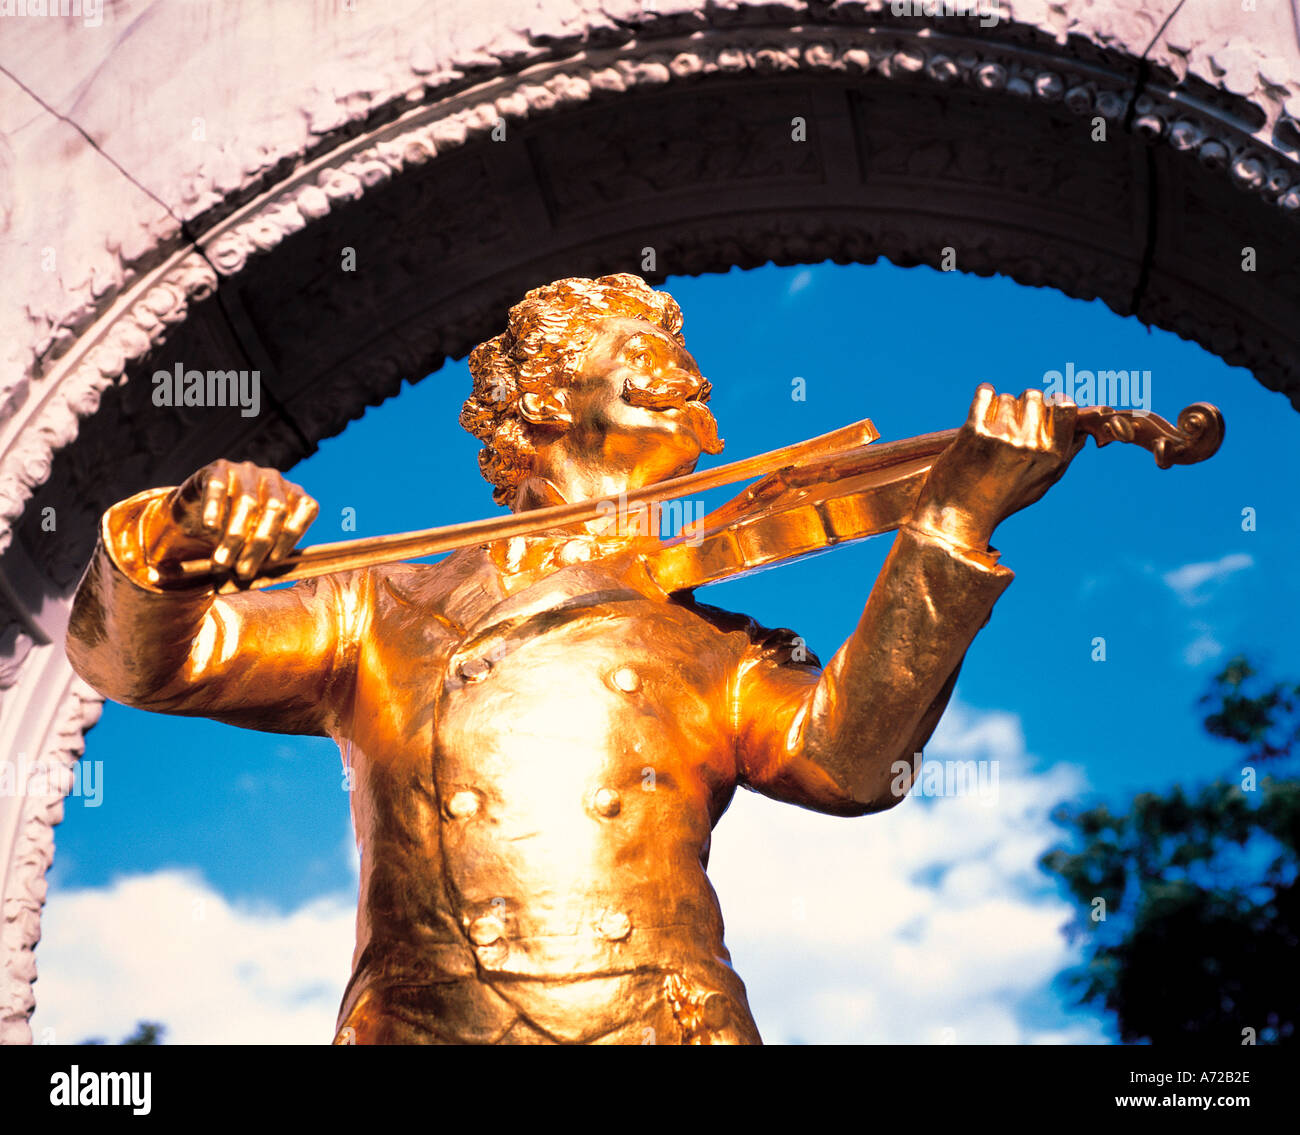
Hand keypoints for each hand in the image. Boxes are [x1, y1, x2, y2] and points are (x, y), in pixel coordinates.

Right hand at [143, 459, 318, 581]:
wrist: (197, 512)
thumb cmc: (236, 532)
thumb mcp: (256, 543)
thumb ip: (267, 554)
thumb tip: (268, 575)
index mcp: (293, 494)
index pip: (306, 509)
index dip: (292, 537)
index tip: (273, 562)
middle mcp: (274, 479)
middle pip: (276, 509)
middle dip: (260, 545)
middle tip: (244, 571)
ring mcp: (247, 470)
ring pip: (248, 502)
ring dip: (234, 537)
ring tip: (222, 562)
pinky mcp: (218, 468)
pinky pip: (218, 487)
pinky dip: (214, 510)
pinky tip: (209, 530)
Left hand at [909, 385, 1082, 550]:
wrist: (958, 516)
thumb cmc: (1000, 500)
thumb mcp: (1040, 484)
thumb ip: (1064, 456)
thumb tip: (1081, 432)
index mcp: (1052, 456)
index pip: (1066, 407)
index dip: (1053, 403)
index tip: (1042, 407)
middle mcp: (1031, 444)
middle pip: (1034, 396)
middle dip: (1022, 405)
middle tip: (1010, 422)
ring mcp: (1003, 437)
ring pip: (1007, 397)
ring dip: (999, 408)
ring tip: (991, 430)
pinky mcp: (975, 432)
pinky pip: (985, 393)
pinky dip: (983, 394)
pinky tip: (982, 404)